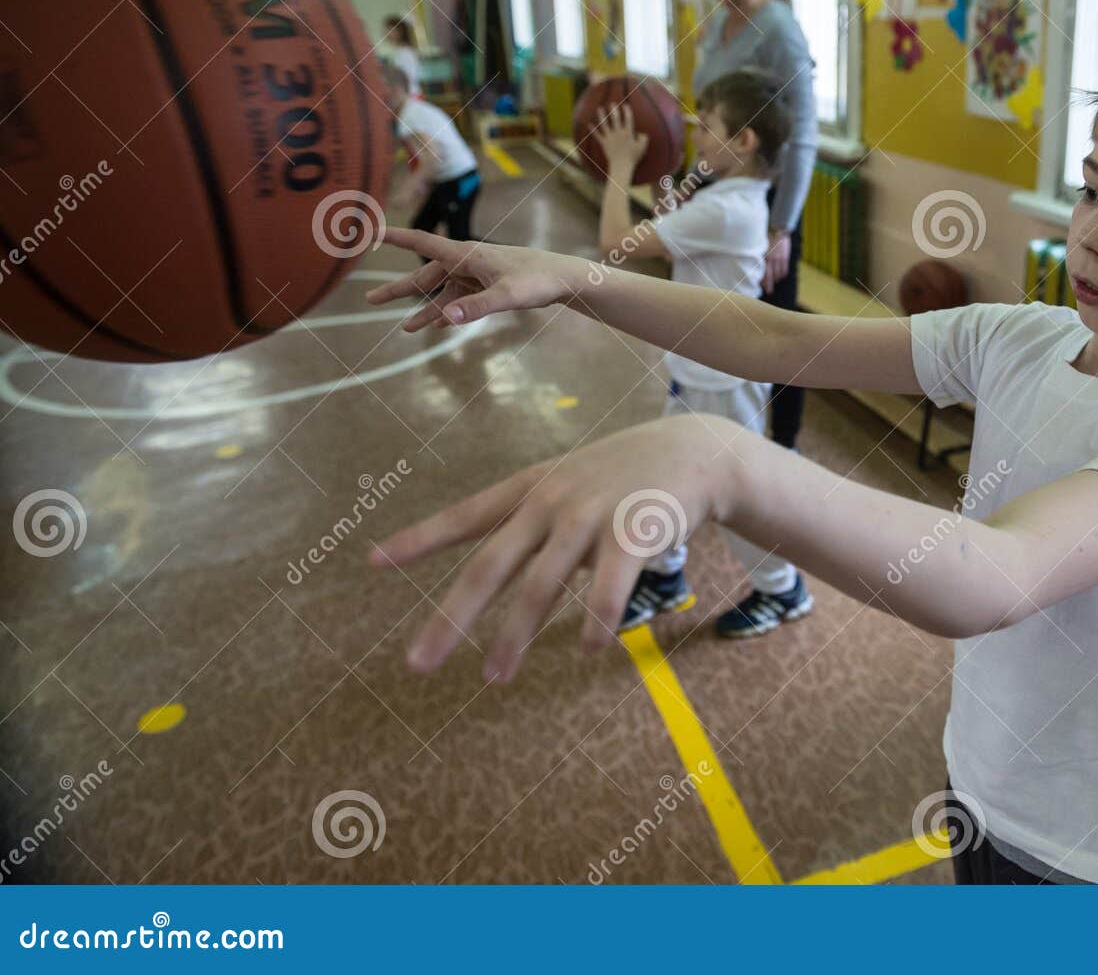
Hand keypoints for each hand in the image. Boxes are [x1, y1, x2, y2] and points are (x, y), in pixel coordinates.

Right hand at [366, 228, 572, 330]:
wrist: (563, 278)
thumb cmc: (537, 281)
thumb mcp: (507, 297)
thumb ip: (476, 308)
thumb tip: (447, 318)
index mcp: (466, 255)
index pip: (422, 243)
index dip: (396, 238)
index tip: (371, 234)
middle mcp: (466, 262)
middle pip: (425, 275)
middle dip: (399, 289)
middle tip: (370, 300)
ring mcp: (476, 275)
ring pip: (443, 293)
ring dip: (425, 310)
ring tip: (406, 329)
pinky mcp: (487, 287)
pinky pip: (460, 300)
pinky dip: (448, 312)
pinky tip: (437, 326)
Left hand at [369, 415, 750, 678]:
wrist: (693, 453)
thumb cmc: (625, 478)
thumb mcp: (571, 485)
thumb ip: (537, 529)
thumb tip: (510, 591)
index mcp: (529, 489)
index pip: (463, 516)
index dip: (418, 539)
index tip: (372, 561)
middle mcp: (550, 502)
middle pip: (488, 567)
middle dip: (449, 618)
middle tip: (417, 663)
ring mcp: (589, 517)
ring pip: (539, 587)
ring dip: (513, 637)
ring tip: (493, 677)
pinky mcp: (632, 533)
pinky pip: (607, 591)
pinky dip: (595, 623)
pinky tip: (587, 649)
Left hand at [593, 103, 649, 183]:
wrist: (621, 166)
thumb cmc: (633, 158)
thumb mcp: (643, 148)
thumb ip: (644, 138)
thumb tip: (641, 133)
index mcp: (628, 133)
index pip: (628, 118)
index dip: (626, 111)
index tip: (625, 105)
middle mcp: (618, 133)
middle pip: (615, 118)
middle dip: (613, 110)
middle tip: (612, 103)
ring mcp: (610, 138)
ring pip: (605, 124)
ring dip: (602, 116)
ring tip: (599, 108)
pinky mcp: (604, 143)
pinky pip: (598, 136)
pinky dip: (593, 130)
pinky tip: (589, 124)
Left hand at [762, 229, 791, 292]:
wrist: (778, 227)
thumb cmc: (766, 235)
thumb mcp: (760, 245)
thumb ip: (759, 255)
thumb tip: (756, 265)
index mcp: (763, 256)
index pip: (762, 272)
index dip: (761, 280)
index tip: (760, 286)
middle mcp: (771, 259)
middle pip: (770, 276)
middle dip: (769, 285)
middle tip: (769, 292)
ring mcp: (779, 258)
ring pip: (778, 274)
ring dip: (776, 280)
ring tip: (774, 284)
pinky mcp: (785, 257)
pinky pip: (784, 269)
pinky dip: (782, 274)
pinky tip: (781, 276)